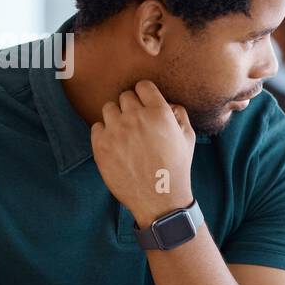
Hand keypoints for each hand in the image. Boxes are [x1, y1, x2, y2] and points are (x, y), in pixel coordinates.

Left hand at [91, 80, 195, 227]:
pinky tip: (116, 145)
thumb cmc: (176, 168)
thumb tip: (168, 103)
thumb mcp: (188, 139)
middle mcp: (136, 117)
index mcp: (159, 113)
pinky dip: (104, 133)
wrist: (159, 198)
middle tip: (136, 124)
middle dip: (131, 107)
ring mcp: (116, 131)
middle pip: (125, 96)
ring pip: (108, 108)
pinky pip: (97, 126)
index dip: (145, 95)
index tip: (145, 106)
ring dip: (116, 118)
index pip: (143, 86)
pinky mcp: (101, 145)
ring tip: (124, 134)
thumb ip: (180, 114)